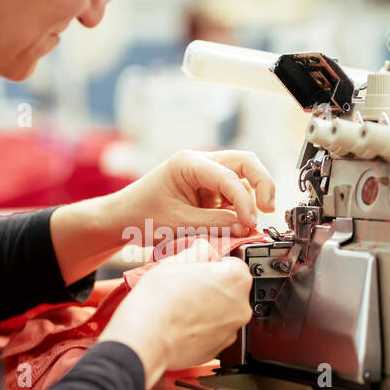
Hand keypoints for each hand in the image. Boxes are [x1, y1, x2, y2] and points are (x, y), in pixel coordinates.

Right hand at [97, 238, 252, 389]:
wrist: (146, 340)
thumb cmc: (158, 302)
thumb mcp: (174, 264)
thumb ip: (195, 254)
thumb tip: (202, 249)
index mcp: (236, 278)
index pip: (233, 264)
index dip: (213, 265)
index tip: (200, 270)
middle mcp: (241, 306)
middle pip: (230, 290)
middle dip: (212, 288)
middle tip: (187, 288)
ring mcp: (231, 330)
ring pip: (223, 313)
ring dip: (208, 309)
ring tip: (181, 308)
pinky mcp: (220, 349)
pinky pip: (214, 333)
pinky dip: (202, 328)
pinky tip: (182, 324)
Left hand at [111, 149, 276, 239]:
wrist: (121, 219)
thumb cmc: (140, 216)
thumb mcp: (179, 223)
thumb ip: (216, 224)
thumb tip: (247, 226)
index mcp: (189, 163)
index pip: (229, 176)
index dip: (245, 201)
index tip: (251, 222)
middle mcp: (200, 163)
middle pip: (245, 163)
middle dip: (262, 184)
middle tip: (268, 209)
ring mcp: (205, 175)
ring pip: (243, 178)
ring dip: (250, 199)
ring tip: (248, 223)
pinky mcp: (207, 190)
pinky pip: (233, 194)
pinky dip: (240, 207)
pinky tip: (238, 223)